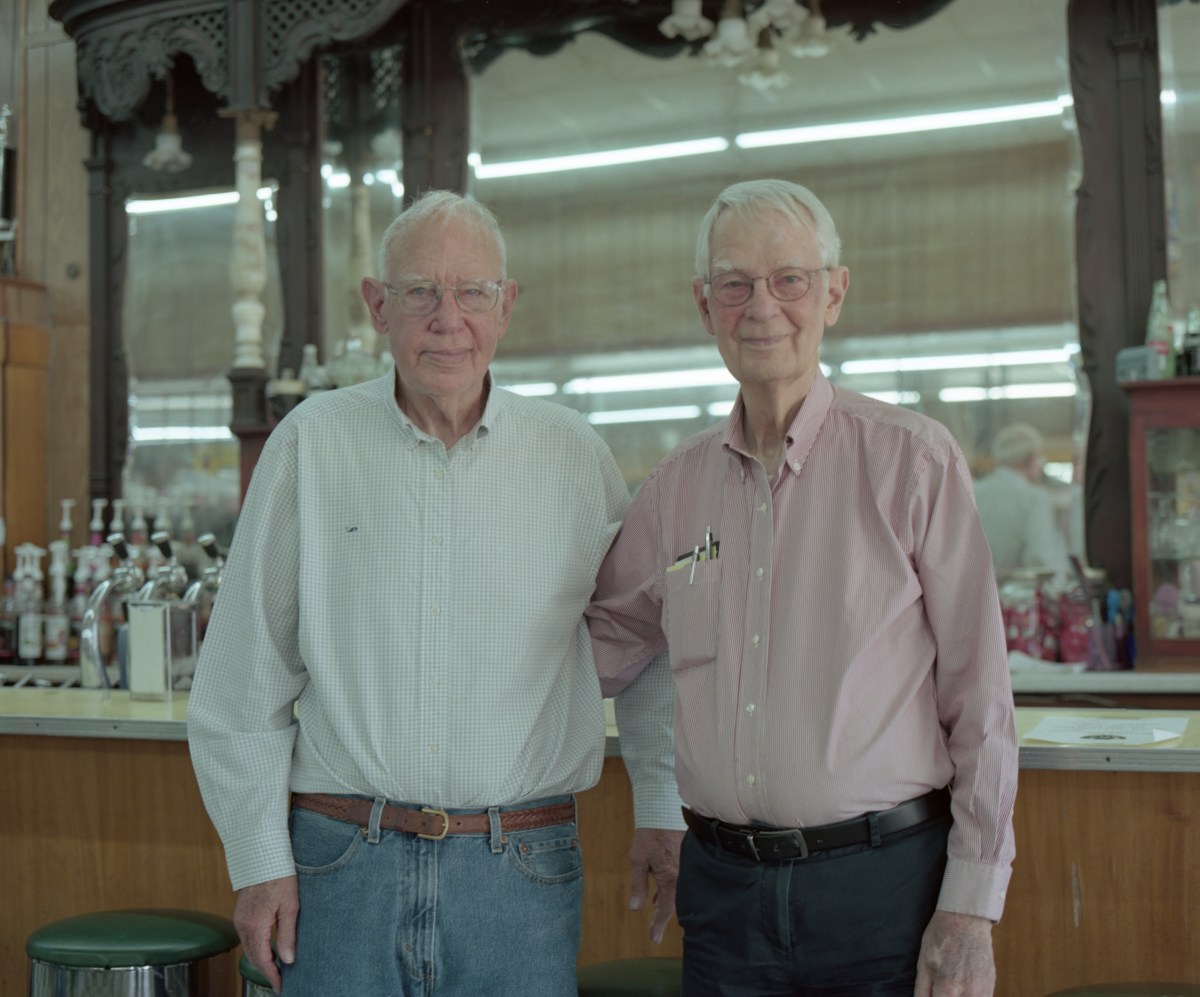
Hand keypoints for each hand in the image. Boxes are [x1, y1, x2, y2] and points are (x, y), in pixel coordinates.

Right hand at [233, 875, 298, 994]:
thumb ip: (287, 935)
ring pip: (248, 947)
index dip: (271, 975)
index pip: (262, 959)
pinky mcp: (240, 912)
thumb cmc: (280, 876)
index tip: (281, 986)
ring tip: (276, 968)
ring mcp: (239, 918)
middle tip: (280, 980)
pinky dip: (255, 946)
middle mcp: (243, 925)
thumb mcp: (290, 907)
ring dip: (260, 959)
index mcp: (255, 925)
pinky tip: (267, 948)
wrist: (264, 854)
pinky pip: (246, 936)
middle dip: (265, 970)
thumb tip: (288, 960)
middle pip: (253, 956)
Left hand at [627, 827, 684, 943]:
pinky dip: (669, 889)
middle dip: (663, 917)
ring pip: (677, 891)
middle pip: (674, 903)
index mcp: (670, 878)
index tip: (654, 939)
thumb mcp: (638, 859)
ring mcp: (686, 866)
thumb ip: (638, 885)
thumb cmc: (649, 833)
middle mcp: (682, 875)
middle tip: (655, 930)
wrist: (663, 809)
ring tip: (654, 911)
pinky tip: (659, 890)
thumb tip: (635, 908)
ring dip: (665, 902)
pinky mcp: (686, 858)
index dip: (659, 925)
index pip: (665, 909)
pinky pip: (679, 879)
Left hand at [913, 910, 995, 996]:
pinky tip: (963, 989)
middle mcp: (968, 993)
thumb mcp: (923, 963)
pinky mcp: (991, 985)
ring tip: (952, 989)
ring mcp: (983, 991)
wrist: (965, 919)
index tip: (934, 994)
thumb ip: (922, 991)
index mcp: (947, 988)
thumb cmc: (940, 938)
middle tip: (940, 990)